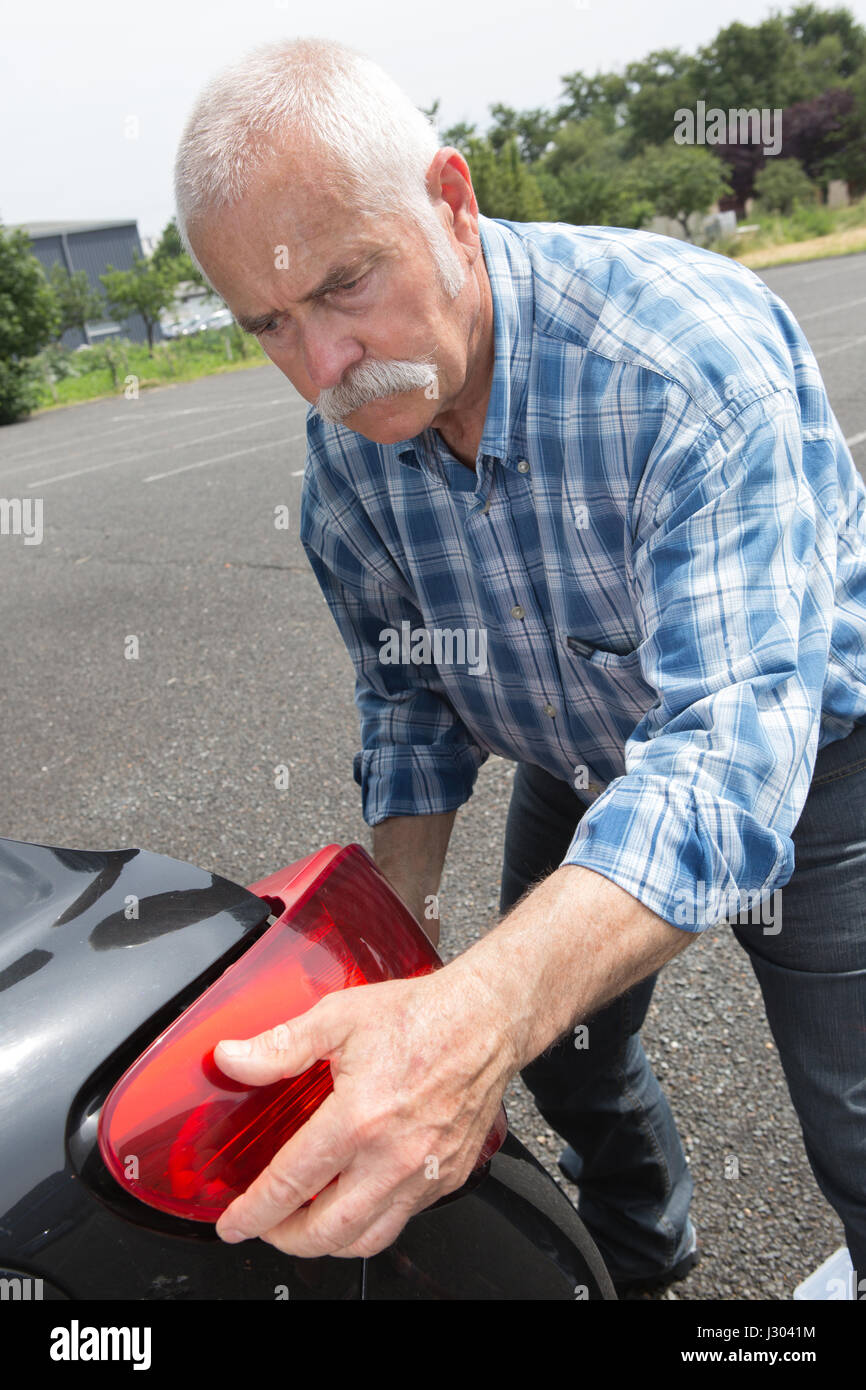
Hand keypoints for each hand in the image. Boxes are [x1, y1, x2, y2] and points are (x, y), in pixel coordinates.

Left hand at [212, 963, 515, 1257]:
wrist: (486, 1019)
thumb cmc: (421, 1016)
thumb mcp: (338, 1018)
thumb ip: (281, 1046)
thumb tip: (233, 1059)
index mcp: (358, 1119)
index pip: (290, 1185)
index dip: (253, 1213)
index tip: (234, 1224)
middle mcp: (393, 1157)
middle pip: (327, 1232)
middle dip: (285, 1239)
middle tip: (266, 1226)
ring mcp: (425, 1173)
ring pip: (367, 1239)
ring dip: (328, 1241)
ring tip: (307, 1224)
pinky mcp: (450, 1176)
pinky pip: (404, 1219)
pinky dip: (372, 1221)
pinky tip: (357, 1198)